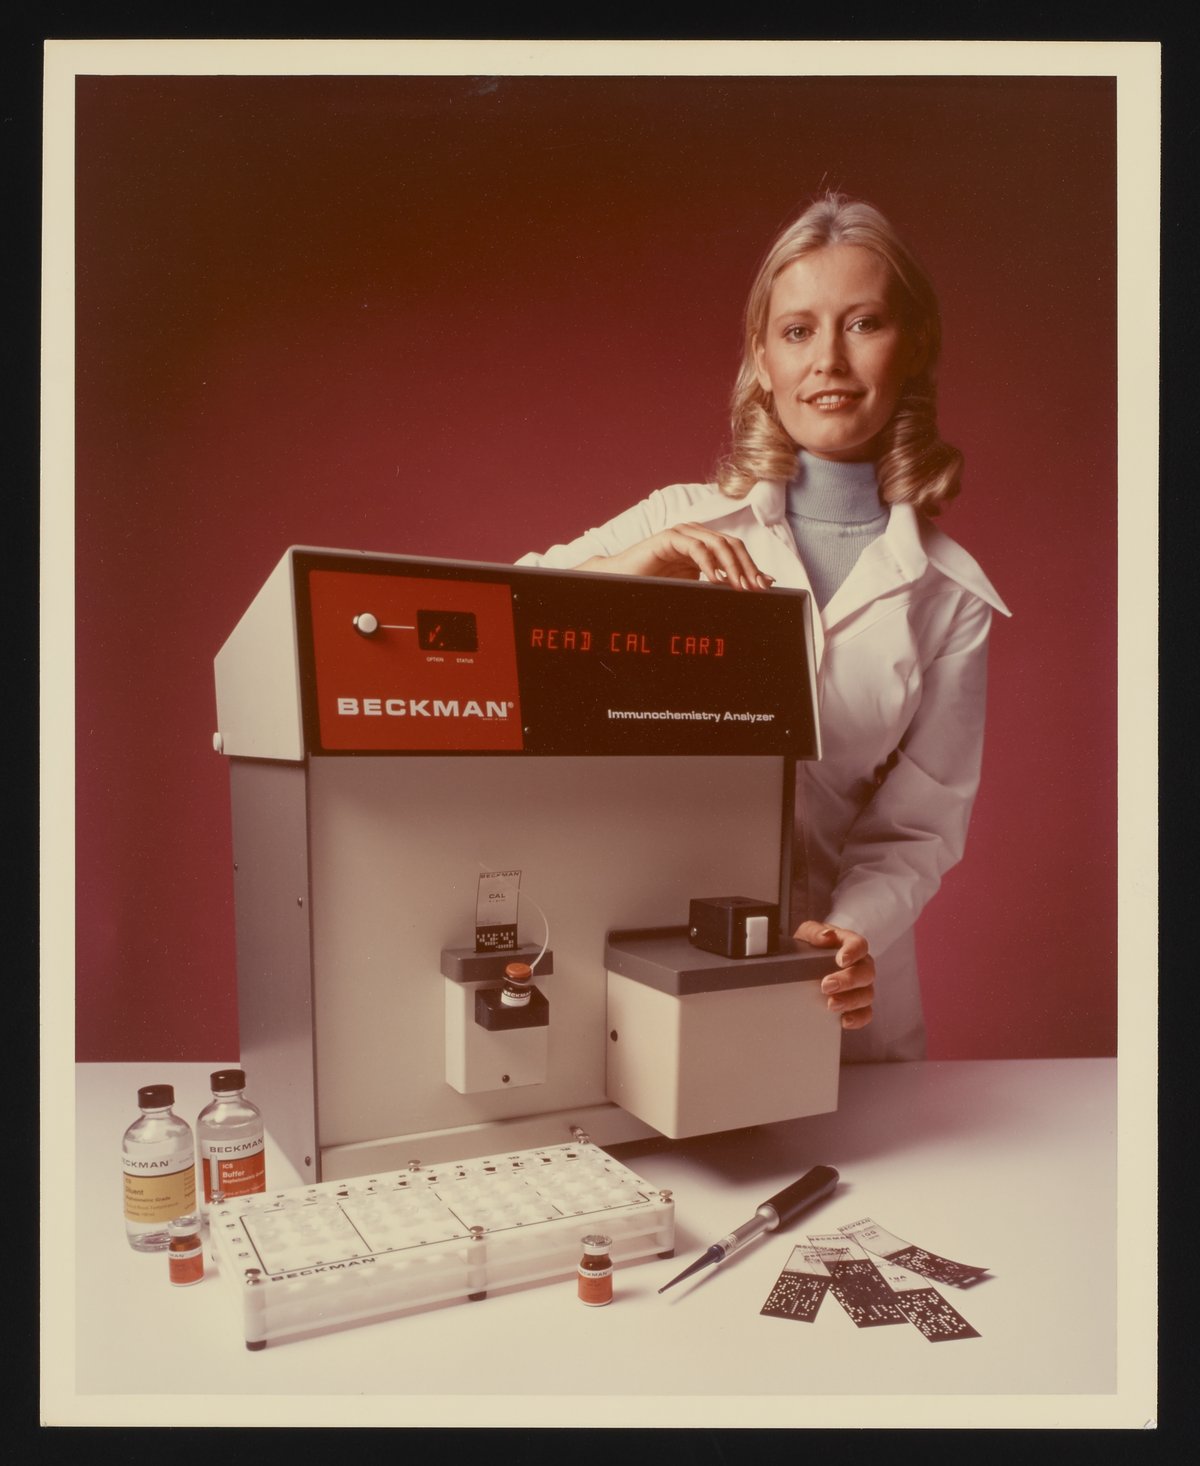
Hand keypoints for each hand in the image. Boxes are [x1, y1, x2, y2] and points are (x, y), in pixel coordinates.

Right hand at [578, 524, 773, 588]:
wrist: (622, 582)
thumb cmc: (655, 585)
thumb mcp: (694, 587)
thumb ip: (723, 584)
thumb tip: (760, 584)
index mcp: (704, 545)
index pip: (736, 551)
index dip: (752, 567)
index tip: (764, 587)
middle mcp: (696, 536)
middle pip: (732, 545)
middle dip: (747, 567)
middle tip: (756, 588)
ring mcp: (683, 534)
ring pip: (718, 543)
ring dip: (732, 566)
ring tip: (739, 586)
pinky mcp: (668, 538)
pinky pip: (695, 547)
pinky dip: (708, 563)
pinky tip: (715, 579)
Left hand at [793, 920, 874, 1030]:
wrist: (801, 967)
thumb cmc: (809, 948)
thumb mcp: (806, 935)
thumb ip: (815, 932)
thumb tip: (826, 936)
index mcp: (850, 944)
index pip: (860, 945)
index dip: (853, 952)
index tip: (841, 960)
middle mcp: (861, 965)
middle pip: (866, 972)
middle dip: (848, 980)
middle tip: (826, 986)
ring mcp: (861, 986)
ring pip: (867, 994)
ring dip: (851, 1001)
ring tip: (831, 1004)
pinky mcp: (858, 1005)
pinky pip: (866, 1014)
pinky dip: (857, 1018)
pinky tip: (843, 1020)